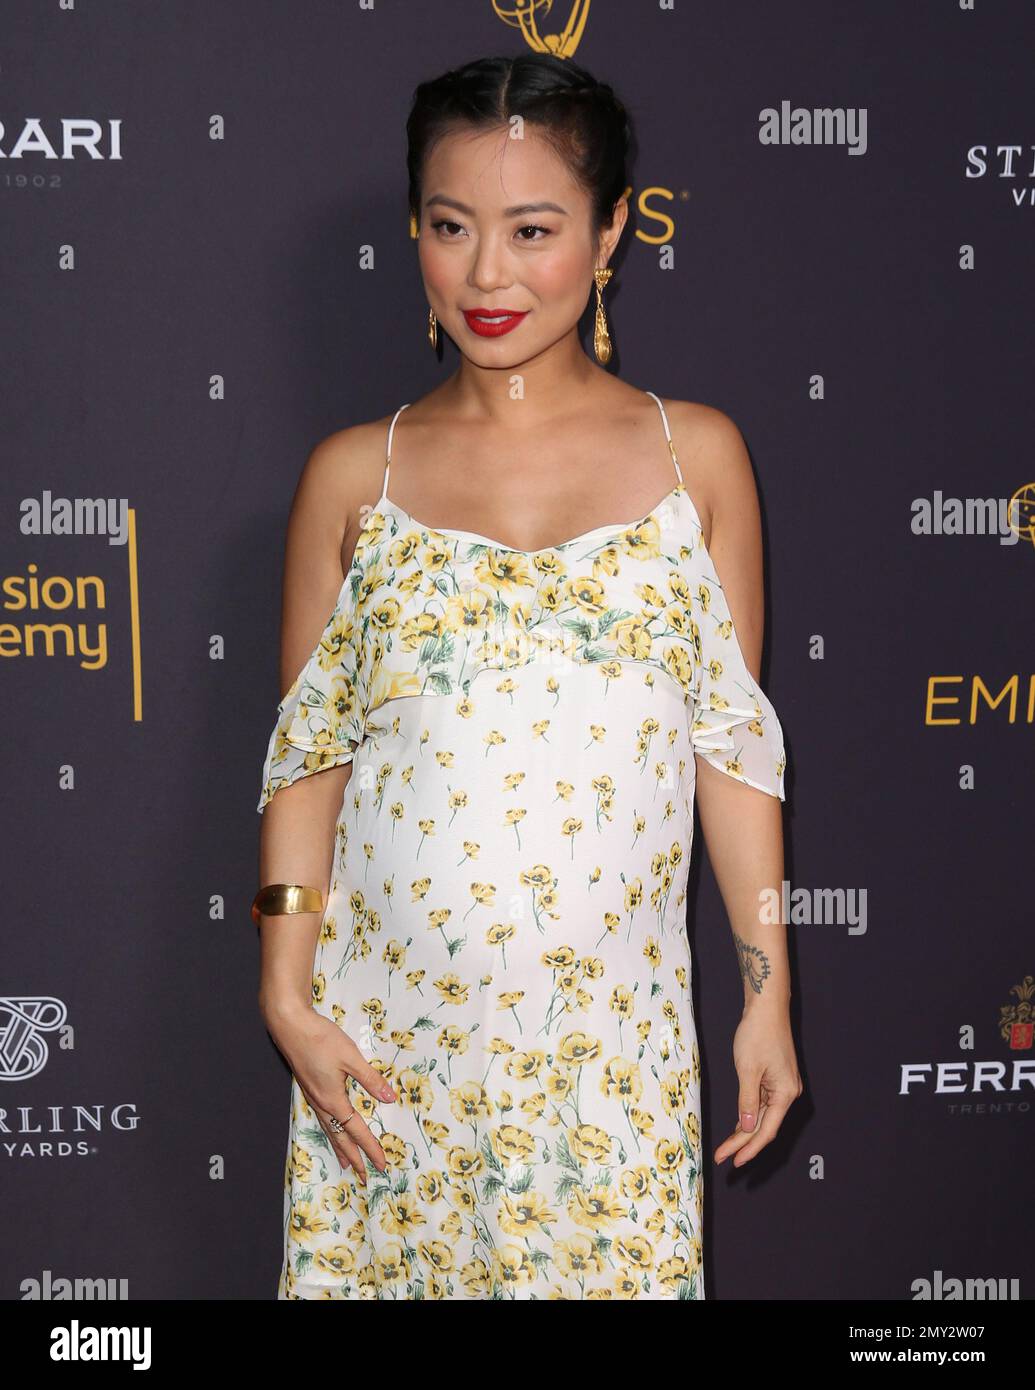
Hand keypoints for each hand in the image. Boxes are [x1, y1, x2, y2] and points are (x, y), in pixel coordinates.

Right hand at [265, 1004, 396, 1185]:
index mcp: (333, 1099)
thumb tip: (389, 1098)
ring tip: (346, 1164)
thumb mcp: (351, 1057)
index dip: (370, 1147)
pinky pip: (322, 1119)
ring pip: (329, 1130)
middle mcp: (321, 1103)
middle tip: (364, 1176)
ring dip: (340, 1148)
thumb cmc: (321, 1039)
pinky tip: (331, 1129)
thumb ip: (370, 1079)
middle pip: (340, 1138)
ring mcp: (313, 1097)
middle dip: (353, 1157)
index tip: (382, 1164)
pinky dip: (330, 1132)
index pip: (356, 1130)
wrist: (291, 1026)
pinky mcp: (309, 1088)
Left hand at [713, 1004, 801, 1167]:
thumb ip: (747, 1101)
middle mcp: (787, 1093)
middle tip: (724, 1158)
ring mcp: (782, 1086)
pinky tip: (738, 1125)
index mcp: (785, 1094)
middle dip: (743, 1143)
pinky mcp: (774, 1078)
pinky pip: (761, 1103)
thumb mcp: (748, 1070)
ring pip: (762, 1116)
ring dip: (745, 1131)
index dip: (749, 1148)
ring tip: (727, 1147)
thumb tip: (747, 1128)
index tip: (734, 1162)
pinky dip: (749, 1115)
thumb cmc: (758, 1034)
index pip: (766, 1130)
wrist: (766, 1008)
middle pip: (764, 1126)